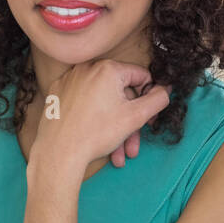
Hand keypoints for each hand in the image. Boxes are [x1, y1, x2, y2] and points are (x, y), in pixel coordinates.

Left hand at [30, 60, 170, 176]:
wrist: (59, 153)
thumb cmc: (97, 134)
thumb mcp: (136, 117)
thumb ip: (157, 99)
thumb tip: (165, 89)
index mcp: (108, 69)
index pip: (140, 77)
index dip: (148, 98)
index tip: (148, 119)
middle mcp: (87, 68)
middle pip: (119, 93)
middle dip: (129, 122)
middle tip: (132, 145)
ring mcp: (69, 80)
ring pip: (102, 102)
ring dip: (113, 127)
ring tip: (117, 154)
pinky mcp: (58, 93)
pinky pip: (83, 103)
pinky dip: (92, 118)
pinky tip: (96, 140)